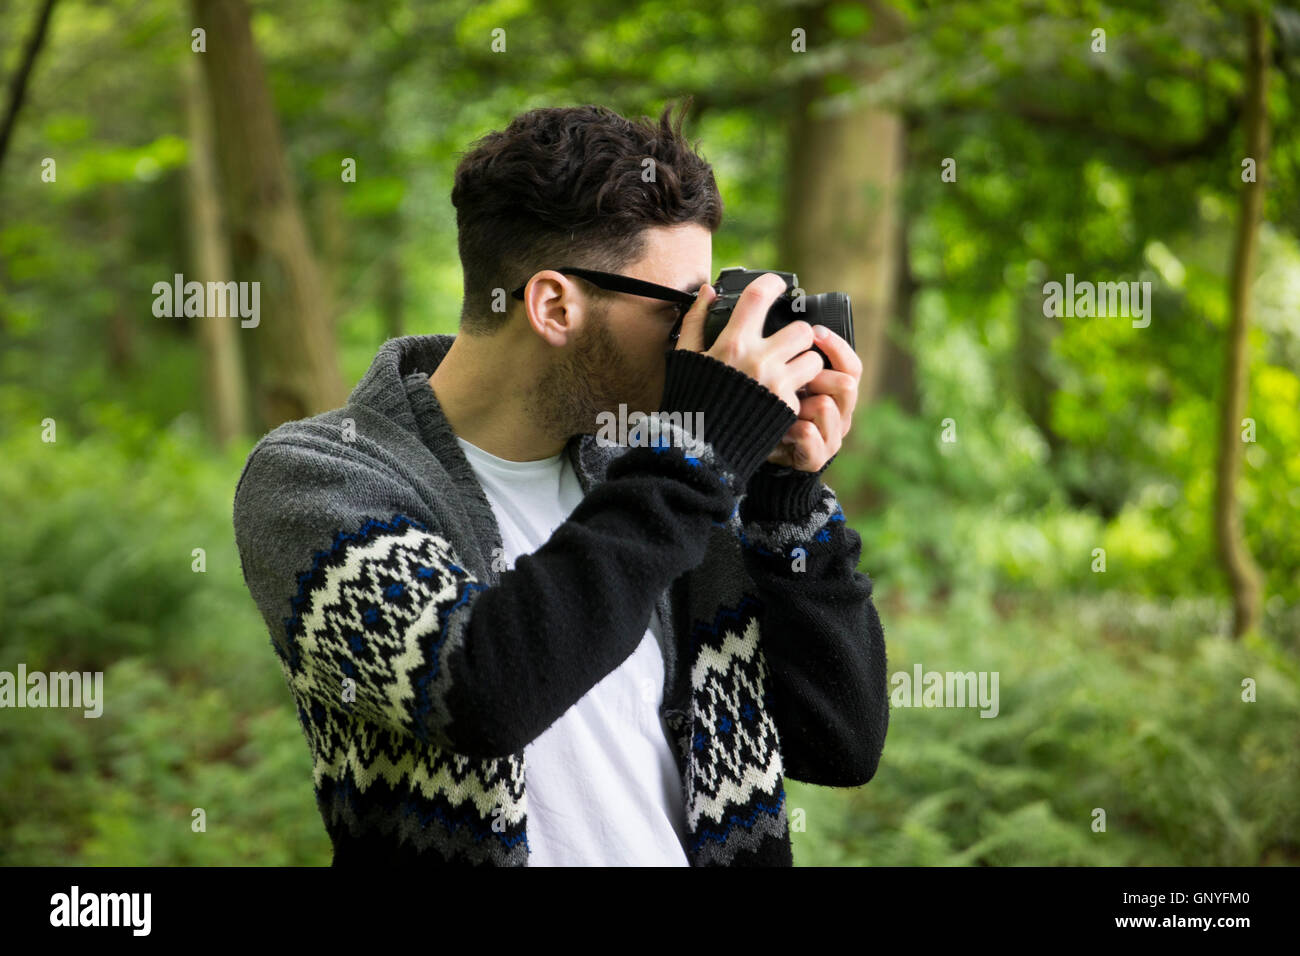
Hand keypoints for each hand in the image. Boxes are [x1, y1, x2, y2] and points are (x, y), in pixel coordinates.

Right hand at [674, 273, 822, 416]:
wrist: (700, 447)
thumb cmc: (691, 401)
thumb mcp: (686, 357)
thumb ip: (696, 321)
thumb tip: (707, 292)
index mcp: (733, 343)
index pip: (759, 295)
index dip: (773, 284)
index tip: (778, 286)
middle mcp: (758, 360)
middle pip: (801, 330)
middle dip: (797, 336)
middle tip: (787, 345)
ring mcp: (776, 384)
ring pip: (813, 360)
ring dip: (805, 364)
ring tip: (789, 372)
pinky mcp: (787, 407)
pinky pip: (805, 391)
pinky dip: (797, 392)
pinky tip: (780, 397)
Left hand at [765, 325, 860, 471]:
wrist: (754, 455)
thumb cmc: (766, 411)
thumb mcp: (778, 378)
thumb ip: (788, 353)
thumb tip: (795, 327)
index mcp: (834, 392)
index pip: (851, 365)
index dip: (837, 347)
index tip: (816, 331)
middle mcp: (840, 413)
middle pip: (847, 383)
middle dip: (817, 376)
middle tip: (790, 377)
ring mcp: (831, 437)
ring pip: (826, 406)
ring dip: (799, 404)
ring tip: (778, 408)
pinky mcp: (817, 457)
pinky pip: (808, 434)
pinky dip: (790, 429)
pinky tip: (777, 428)